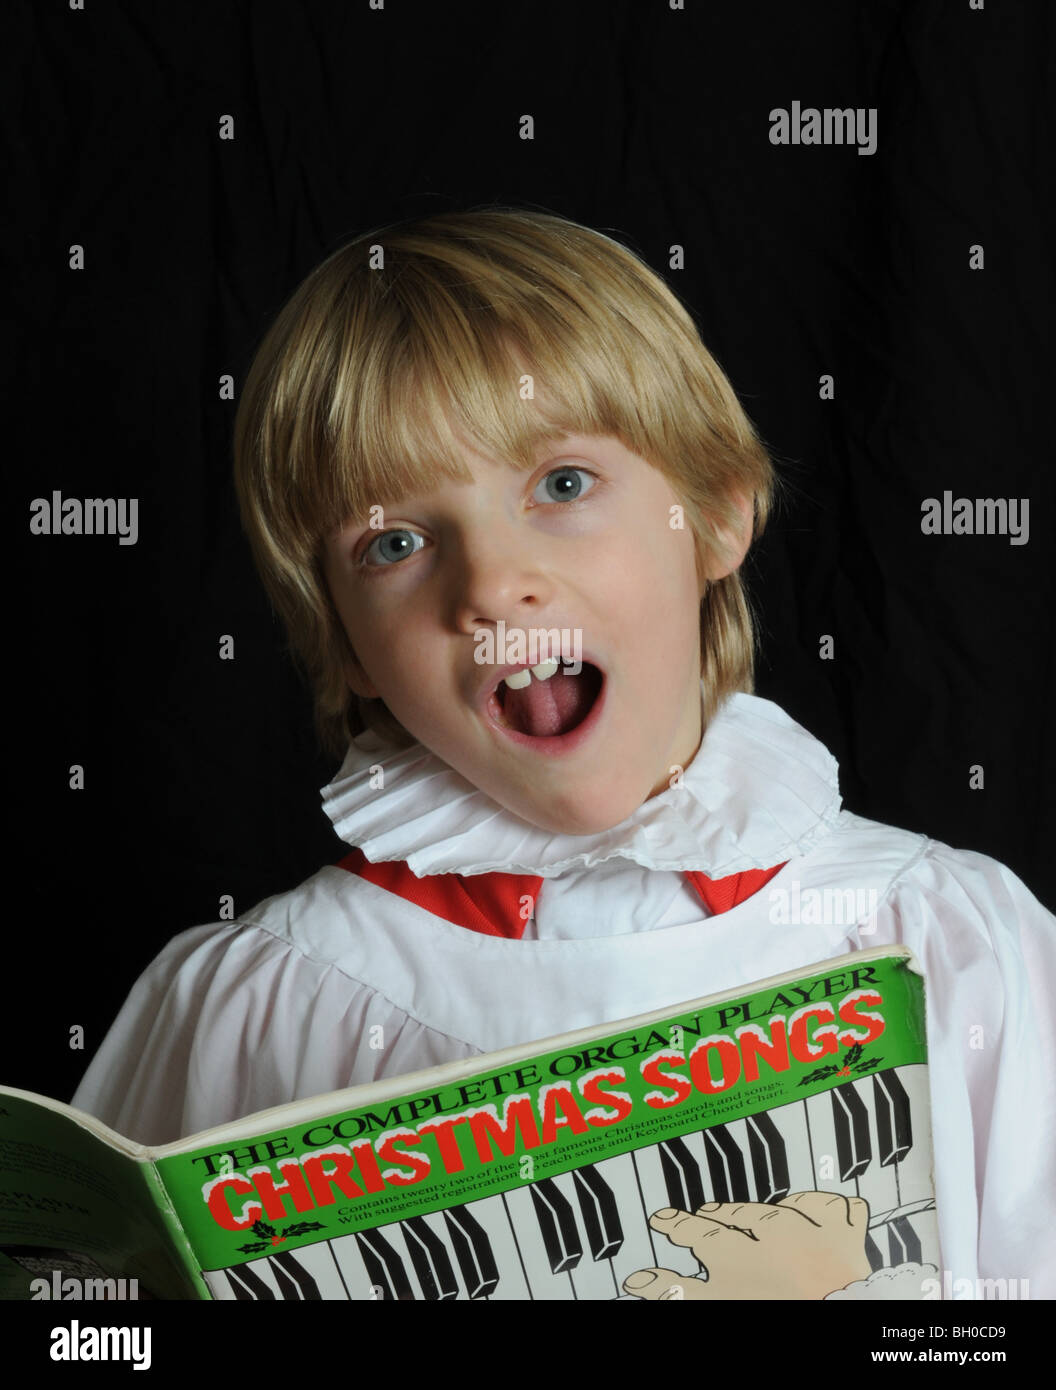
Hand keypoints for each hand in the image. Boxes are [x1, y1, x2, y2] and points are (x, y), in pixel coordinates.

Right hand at [622, 1191, 871, 1299]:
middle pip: (739, 1217)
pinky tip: (813, 1204)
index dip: (677, 1224)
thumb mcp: (715, 1307)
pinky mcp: (850, 1245)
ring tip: (748, 1208)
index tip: (663, 1218)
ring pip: (783, 1210)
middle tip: (706, 1209)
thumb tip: (638, 1281)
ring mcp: (814, 1239)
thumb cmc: (776, 1321)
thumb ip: (676, 1292)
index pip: (698, 1234)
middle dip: (720, 1213)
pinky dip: (825, 1207)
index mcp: (739, 1260)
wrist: (839, 1331)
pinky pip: (839, 1211)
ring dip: (765, 1208)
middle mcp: (773, 1241)